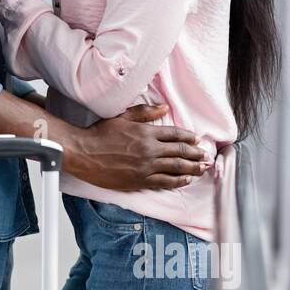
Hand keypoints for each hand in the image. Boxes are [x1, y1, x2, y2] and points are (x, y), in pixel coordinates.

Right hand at [62, 104, 210, 190]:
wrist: (84, 153)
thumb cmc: (100, 134)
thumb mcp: (122, 117)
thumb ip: (145, 112)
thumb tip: (164, 108)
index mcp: (146, 132)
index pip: (175, 135)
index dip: (189, 138)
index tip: (197, 140)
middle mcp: (150, 150)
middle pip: (180, 152)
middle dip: (196, 155)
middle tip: (206, 156)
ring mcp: (146, 167)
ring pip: (176, 168)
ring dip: (192, 168)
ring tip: (202, 169)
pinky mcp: (140, 181)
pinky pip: (164, 182)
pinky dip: (178, 181)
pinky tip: (186, 180)